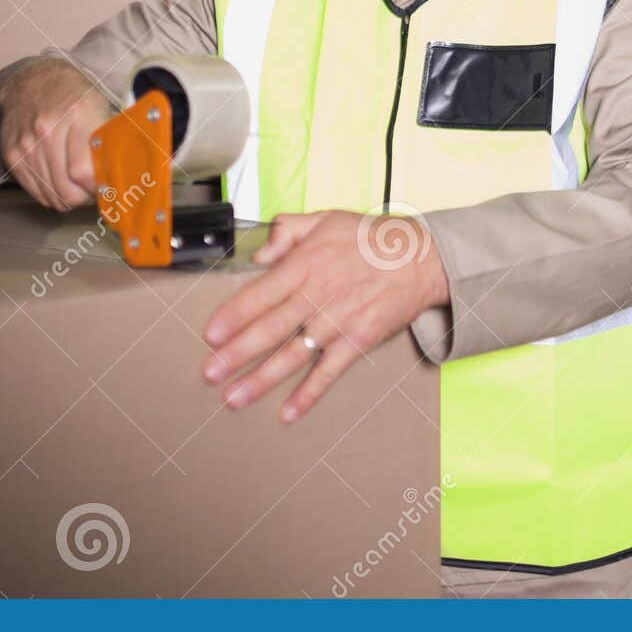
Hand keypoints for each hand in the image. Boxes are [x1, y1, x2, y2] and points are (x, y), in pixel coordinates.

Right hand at [0, 58, 112, 210]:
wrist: (32, 81)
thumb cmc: (74, 97)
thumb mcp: (100, 108)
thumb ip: (109, 140)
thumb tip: (125, 174)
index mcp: (77, 115)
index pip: (83, 172)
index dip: (97, 189)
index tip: (108, 189)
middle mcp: (48, 129)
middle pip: (66, 189)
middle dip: (85, 198)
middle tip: (94, 192)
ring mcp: (27, 143)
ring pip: (51, 194)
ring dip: (68, 198)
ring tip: (79, 186)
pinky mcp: (12, 154)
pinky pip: (34, 191)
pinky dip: (50, 195)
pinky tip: (60, 184)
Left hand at [201, 210, 449, 421]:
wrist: (421, 259)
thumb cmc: (372, 239)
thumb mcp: (325, 219)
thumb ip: (287, 231)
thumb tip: (260, 254)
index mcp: (305, 265)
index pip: (260, 295)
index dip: (232, 316)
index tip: (210, 334)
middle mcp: (317, 297)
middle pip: (269, 330)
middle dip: (235, 354)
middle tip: (210, 373)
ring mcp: (337, 323)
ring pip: (291, 356)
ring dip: (260, 380)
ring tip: (234, 398)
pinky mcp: (357, 341)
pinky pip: (328, 372)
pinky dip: (308, 394)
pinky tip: (288, 412)